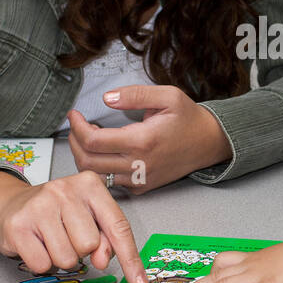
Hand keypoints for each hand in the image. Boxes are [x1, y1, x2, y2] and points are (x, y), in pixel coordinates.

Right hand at [0, 170, 145, 282]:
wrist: (12, 204)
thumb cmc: (55, 212)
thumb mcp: (87, 216)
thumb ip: (105, 237)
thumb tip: (103, 261)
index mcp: (89, 185)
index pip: (118, 226)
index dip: (130, 258)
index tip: (139, 282)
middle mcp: (64, 190)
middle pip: (89, 245)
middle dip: (82, 251)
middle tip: (68, 238)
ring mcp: (39, 206)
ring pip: (67, 259)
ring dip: (61, 259)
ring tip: (52, 241)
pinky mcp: (18, 226)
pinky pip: (42, 264)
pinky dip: (42, 263)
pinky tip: (37, 245)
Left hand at [66, 85, 232, 192]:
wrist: (209, 143)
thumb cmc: (189, 119)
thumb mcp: (167, 96)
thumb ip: (134, 95)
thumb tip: (106, 98)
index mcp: (142, 141)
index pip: (93, 141)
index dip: (76, 126)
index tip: (73, 114)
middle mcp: (139, 165)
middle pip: (87, 161)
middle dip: (74, 141)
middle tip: (76, 126)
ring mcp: (139, 180)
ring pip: (95, 175)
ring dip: (84, 156)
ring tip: (88, 138)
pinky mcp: (141, 187)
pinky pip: (110, 182)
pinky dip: (100, 168)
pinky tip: (104, 152)